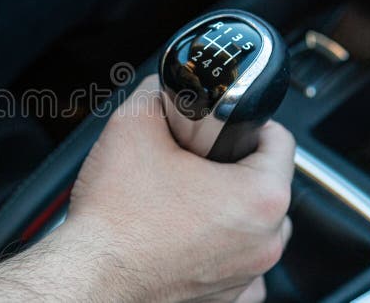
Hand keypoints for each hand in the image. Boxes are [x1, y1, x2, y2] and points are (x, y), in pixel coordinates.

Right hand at [63, 74, 294, 301]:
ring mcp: (245, 276)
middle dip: (235, 169)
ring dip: (228, 212)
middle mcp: (263, 243)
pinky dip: (218, 251)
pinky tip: (185, 237)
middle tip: (193, 163)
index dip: (247, 123)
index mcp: (259, 198)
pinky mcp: (225, 300)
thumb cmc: (114, 218)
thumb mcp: (133, 125)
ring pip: (254, 228)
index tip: (223, 128)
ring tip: (185, 201)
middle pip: (268, 186)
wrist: (89, 274)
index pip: (280, 140)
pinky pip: (238, 266)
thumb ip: (159, 93)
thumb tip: (166, 88)